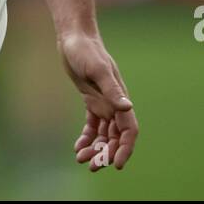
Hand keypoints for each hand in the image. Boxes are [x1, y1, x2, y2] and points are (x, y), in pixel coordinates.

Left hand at [59, 31, 138, 170]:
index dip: (125, 148)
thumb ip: (112, 90)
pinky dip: (87, 137)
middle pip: (115, 137)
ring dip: (95, 148)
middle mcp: (114, 104)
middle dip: (106, 153)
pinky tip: (77, 146)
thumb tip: (128, 107)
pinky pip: (92, 125)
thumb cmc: (87, 51)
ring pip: (103, 134)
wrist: (75, 38)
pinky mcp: (91, 100)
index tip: (116, 164)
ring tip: (81, 158)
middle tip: (91, 166)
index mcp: (120, 99)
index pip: (128, 131)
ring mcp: (102, 102)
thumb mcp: (99, 70)